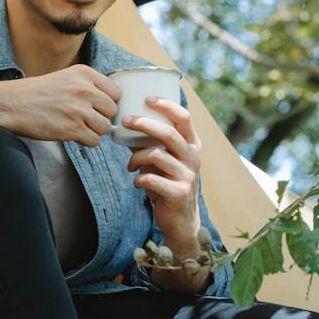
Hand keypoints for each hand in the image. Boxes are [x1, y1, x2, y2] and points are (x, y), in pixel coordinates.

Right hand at [0, 64, 120, 146]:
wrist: (11, 104)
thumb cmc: (35, 93)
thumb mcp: (65, 78)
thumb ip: (87, 86)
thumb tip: (109, 103)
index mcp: (84, 74)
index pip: (115, 91)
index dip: (107, 102)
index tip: (96, 106)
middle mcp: (85, 90)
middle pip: (112, 110)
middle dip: (101, 117)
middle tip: (85, 118)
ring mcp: (79, 110)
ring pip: (105, 127)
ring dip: (93, 130)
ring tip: (77, 127)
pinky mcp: (73, 129)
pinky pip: (94, 140)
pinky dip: (86, 141)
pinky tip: (73, 135)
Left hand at [123, 97, 202, 257]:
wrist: (181, 220)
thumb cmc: (168, 183)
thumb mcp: (162, 161)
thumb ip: (148, 144)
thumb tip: (125, 125)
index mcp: (192, 145)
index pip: (184, 118)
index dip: (166, 105)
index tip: (147, 98)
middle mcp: (193, 157)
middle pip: (168, 133)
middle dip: (144, 124)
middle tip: (125, 121)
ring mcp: (187, 175)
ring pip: (156, 155)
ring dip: (136, 158)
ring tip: (130, 165)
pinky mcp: (178, 193)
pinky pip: (151, 179)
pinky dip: (139, 178)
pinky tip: (137, 181)